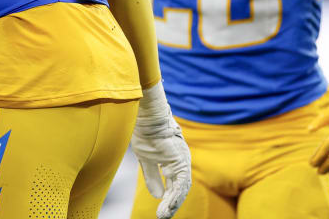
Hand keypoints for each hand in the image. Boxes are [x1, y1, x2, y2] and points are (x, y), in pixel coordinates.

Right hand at [131, 82, 190, 218]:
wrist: (146, 119)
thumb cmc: (145, 133)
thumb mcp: (146, 159)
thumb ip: (152, 177)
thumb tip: (157, 195)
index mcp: (174, 161)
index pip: (175, 184)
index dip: (169, 197)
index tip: (162, 210)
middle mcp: (182, 162)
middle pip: (180, 189)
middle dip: (172, 204)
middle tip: (162, 216)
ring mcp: (183, 161)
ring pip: (181, 188)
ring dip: (173, 203)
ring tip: (163, 215)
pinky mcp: (180, 161)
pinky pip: (180, 183)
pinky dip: (174, 196)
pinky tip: (167, 204)